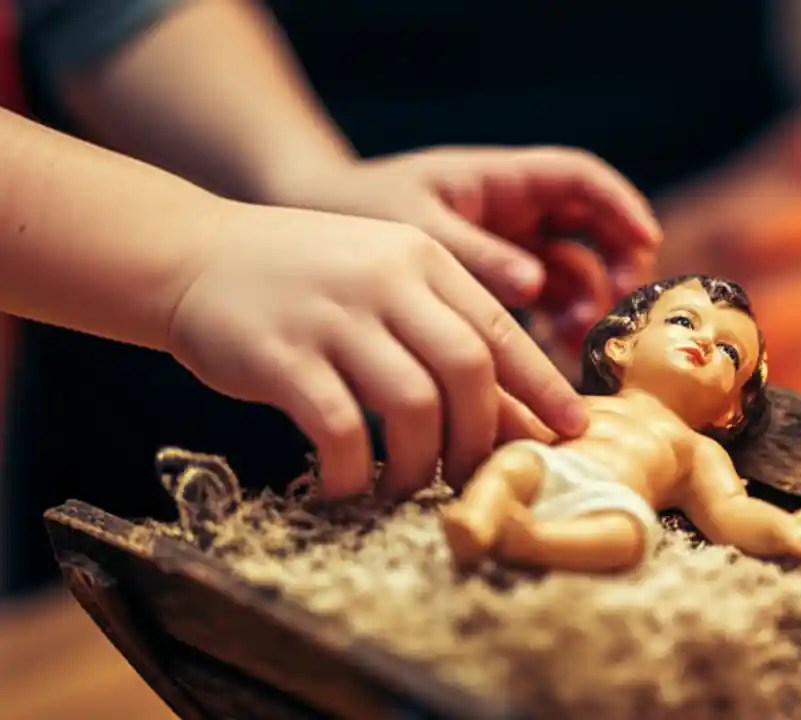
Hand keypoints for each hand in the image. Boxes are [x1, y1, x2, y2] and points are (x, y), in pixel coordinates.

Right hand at [166, 202, 579, 500]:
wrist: (191, 255)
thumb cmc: (305, 284)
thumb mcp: (383, 287)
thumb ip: (443, 336)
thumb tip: (516, 419)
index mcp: (422, 259)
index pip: (500, 329)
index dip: (542, 387)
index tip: (572, 431)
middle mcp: (385, 280)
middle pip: (468, 369)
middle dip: (483, 436)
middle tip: (474, 477)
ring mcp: (333, 315)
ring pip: (413, 404)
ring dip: (422, 463)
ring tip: (411, 488)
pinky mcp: (280, 355)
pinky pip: (340, 429)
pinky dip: (354, 471)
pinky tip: (346, 487)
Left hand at [269, 146, 662, 350]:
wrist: (306, 232)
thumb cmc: (355, 215)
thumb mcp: (413, 231)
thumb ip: (475, 256)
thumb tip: (535, 287)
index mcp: (498, 180)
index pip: (579, 178)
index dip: (620, 205)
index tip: (646, 243)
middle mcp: (511, 210)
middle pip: (590, 226)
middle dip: (614, 262)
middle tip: (616, 305)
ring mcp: (505, 247)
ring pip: (570, 269)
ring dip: (584, 302)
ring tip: (575, 338)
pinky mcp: (491, 285)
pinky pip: (543, 301)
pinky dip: (552, 325)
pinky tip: (547, 357)